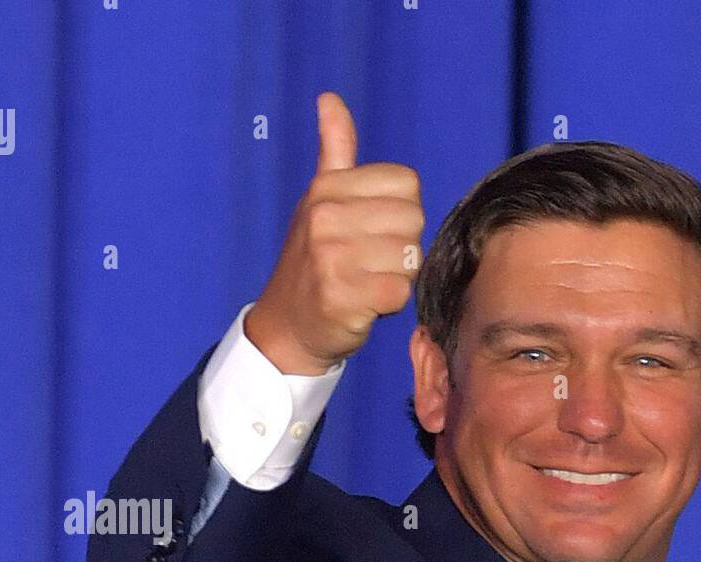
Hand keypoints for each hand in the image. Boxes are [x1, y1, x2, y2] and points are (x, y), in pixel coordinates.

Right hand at [244, 92, 423, 374]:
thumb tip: (330, 98)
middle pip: (413, 220)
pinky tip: (368, 304)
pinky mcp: (342, 297)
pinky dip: (392, 304)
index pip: (407, 184)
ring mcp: (332, 257)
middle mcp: (326, 217)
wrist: (288, 325)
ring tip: (368, 282)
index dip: (401, 213)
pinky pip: (400, 292)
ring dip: (398, 277)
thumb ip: (334, 151)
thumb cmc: (315, 261)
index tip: (374, 231)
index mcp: (327, 188)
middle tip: (371, 263)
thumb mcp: (320, 200)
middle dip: (402, 247)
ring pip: (409, 257)